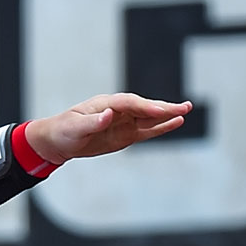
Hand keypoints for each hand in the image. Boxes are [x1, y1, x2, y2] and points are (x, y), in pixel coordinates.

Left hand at [29, 94, 192, 163]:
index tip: (160, 111)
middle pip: (144, 107)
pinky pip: (147, 130)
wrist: (58, 141)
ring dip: (167, 114)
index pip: (129, 104)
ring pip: (149, 117)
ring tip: (186, 109)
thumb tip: (109, 114)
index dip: (144, 107)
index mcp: (105, 104)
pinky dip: (161, 126)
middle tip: (184, 106)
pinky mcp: (126, 134)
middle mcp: (117, 110)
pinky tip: (176, 121)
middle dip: (163, 107)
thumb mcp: (75, 128)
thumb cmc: (64, 131)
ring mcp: (123, 122)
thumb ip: (93, 122)